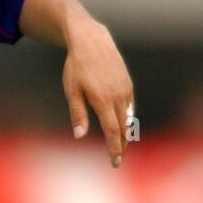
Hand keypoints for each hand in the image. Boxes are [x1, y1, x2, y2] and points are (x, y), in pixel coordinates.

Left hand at [62, 20, 133, 167]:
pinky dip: (128, 120)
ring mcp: (125, 90)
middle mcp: (118, 96)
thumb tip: (80, 136)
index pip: (112, 131)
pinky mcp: (128, 85)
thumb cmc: (77, 66)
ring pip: (129, 119)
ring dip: (126, 135)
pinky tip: (123, 127)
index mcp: (103, 100)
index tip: (115, 161)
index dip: (114, 148)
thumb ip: (78, 114)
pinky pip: (130, 107)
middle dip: (122, 146)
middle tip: (118, 161)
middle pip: (123, 129)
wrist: (92, 41)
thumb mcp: (72, 90)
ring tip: (121, 147)